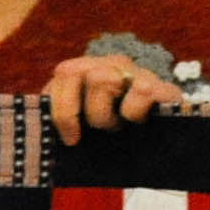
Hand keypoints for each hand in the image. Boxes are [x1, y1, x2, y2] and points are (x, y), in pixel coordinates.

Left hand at [46, 53, 182, 147]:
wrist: (169, 146)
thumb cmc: (120, 135)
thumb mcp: (86, 123)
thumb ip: (65, 111)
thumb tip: (40, 113)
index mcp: (90, 69)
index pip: (63, 72)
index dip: (59, 107)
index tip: (70, 138)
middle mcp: (111, 64)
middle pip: (72, 70)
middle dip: (74, 111)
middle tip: (91, 133)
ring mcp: (137, 72)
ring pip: (101, 79)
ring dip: (104, 115)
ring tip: (118, 130)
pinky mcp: (163, 87)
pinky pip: (141, 91)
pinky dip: (134, 114)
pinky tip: (142, 125)